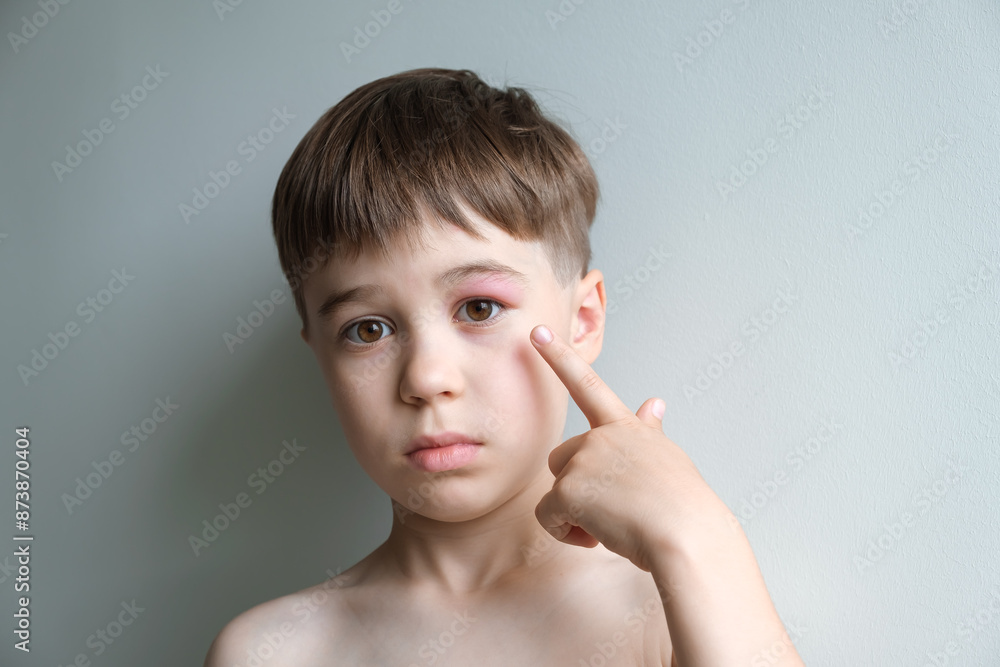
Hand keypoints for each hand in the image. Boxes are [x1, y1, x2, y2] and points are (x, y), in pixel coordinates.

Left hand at [529, 324, 722, 571]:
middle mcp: (602, 437)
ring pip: (555, 491)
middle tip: (614, 511)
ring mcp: (585, 460)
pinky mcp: (570, 490)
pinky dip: (567, 534)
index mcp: (626, 428)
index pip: (588, 385)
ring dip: (574, 514)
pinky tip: (599, 537)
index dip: (560, 357)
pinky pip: (549, 517)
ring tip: (614, 525)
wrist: (685, 535)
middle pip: (560, 459)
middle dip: (576, 487)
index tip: (536, 331)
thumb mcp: (666, 459)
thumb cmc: (682, 506)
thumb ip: (648, 432)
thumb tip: (655, 402)